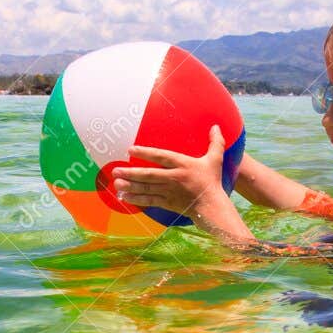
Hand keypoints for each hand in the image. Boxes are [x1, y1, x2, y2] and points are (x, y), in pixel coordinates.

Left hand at [111, 125, 228, 217]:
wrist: (212, 206)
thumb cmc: (212, 181)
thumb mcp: (215, 160)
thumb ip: (215, 142)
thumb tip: (216, 126)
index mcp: (183, 165)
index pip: (161, 157)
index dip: (146, 153)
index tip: (131, 150)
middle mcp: (173, 178)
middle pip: (149, 175)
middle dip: (131, 173)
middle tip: (115, 170)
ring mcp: (169, 192)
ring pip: (146, 188)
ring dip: (130, 186)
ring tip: (116, 183)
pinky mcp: (167, 203)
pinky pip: (149, 201)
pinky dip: (137, 199)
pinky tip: (124, 197)